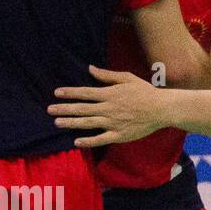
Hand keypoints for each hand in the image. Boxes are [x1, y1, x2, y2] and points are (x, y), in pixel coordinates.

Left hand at [48, 65, 169, 147]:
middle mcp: (108, 108)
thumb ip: (107, 75)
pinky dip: (88, 140)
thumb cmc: (145, 91)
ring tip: (57, 122)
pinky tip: (76, 141)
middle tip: (49, 110)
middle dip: (65, 109)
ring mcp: (112, 123)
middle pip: (82, 108)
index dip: (70, 93)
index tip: (56, 93)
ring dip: (71, 123)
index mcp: (109, 94)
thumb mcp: (126, 78)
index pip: (85, 93)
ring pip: (88, 123)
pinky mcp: (119, 135)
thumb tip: (90, 68)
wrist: (161, 108)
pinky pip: (101, 139)